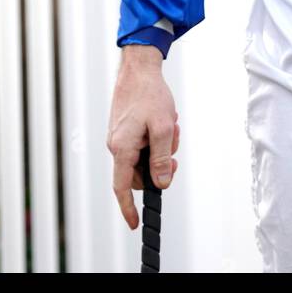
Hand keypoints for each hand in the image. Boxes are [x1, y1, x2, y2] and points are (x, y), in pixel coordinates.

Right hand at [107, 45, 179, 228]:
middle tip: (174, 146)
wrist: (139, 68)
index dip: (128, 209)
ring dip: (161, 148)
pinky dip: (156, 138)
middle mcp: (116, 145)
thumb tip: (162, 184)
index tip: (136, 224)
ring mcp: (119, 137)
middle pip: (139, 173)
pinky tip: (165, 120)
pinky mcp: (124, 129)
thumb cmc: (150, 95)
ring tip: (171, 126)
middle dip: (160, 165)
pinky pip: (142, 144)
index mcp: (122, 148)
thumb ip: (162, 159)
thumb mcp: (164, 128)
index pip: (122, 188)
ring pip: (143, 157)